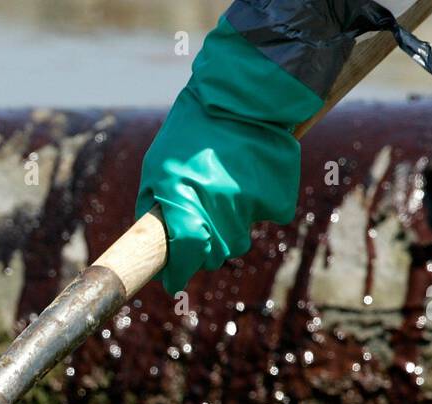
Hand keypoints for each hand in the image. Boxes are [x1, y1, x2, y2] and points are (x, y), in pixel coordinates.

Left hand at [135, 17, 319, 294]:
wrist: (242, 96)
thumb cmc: (191, 132)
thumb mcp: (157, 166)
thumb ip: (154, 207)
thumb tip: (156, 245)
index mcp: (183, 201)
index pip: (183, 257)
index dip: (176, 273)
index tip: (172, 279)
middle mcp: (217, 209)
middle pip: (213, 256)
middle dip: (203, 250)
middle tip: (200, 227)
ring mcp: (250, 206)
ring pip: (238, 240)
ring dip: (229, 228)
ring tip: (224, 194)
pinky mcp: (277, 198)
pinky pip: (266, 216)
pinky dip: (259, 205)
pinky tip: (250, 180)